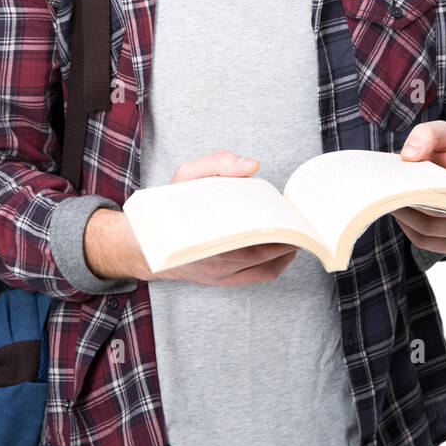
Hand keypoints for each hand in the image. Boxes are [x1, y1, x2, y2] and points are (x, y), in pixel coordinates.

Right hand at [155, 150, 298, 287]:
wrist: (143, 243)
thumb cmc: (167, 207)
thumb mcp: (186, 175)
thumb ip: (218, 163)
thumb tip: (252, 166)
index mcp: (207, 233)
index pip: (254, 233)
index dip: (279, 224)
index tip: (292, 210)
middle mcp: (215, 259)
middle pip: (265, 252)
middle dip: (289, 237)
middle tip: (302, 220)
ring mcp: (220, 274)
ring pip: (266, 268)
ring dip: (288, 252)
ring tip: (299, 232)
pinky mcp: (223, 282)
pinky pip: (260, 277)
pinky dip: (278, 265)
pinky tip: (286, 250)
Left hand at [390, 121, 445, 257]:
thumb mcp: (439, 133)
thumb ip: (426, 134)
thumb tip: (410, 156)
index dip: (434, 191)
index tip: (410, 183)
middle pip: (444, 216)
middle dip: (415, 205)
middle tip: (392, 193)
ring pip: (432, 232)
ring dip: (407, 218)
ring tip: (392, 201)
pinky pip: (427, 243)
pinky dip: (409, 230)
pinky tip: (401, 214)